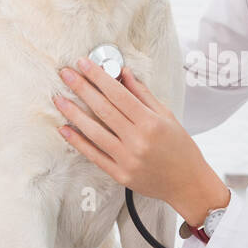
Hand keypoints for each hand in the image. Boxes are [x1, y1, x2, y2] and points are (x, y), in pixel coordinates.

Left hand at [53, 57, 228, 227]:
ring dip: (73, 114)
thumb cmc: (181, 148)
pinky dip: (78, 142)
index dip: (98, 77)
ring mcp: (127, 159)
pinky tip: (65, 129)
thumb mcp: (167, 116)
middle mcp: (137, 141)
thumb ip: (143, 94)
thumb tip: (123, 73)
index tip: (83, 64)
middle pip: (103, 109)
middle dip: (81, 89)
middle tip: (66, 74)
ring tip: (59, 99)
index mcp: (151, 123)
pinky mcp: (120, 174)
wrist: (188, 184)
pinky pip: (94, 155)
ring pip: (94, 132)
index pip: (118, 94)